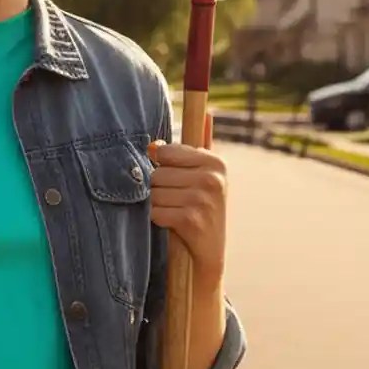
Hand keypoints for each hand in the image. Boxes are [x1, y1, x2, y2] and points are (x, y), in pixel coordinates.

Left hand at [146, 117, 227, 292]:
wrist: (207, 255)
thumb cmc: (199, 210)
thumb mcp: (204, 176)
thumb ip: (198, 147)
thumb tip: (206, 112)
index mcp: (214, 161)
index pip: (164, 151)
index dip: (160, 166)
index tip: (171, 178)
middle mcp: (212, 177)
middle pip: (156, 173)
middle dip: (157, 189)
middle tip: (172, 201)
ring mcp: (203, 198)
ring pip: (154, 192)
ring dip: (157, 205)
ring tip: (173, 212)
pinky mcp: (192, 219)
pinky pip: (155, 211)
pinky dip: (157, 219)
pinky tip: (171, 225)